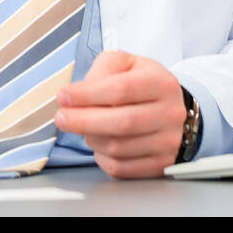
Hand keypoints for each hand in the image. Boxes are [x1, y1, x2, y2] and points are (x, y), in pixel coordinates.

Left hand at [54, 50, 186, 178]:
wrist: (169, 108)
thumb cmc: (142, 84)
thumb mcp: (125, 64)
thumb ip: (103, 70)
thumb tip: (77, 94)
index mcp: (162, 83)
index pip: (122, 89)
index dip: (88, 95)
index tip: (64, 96)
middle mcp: (170, 113)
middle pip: (122, 122)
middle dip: (83, 121)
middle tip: (61, 117)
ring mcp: (168, 142)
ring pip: (118, 148)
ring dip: (91, 138)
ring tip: (84, 127)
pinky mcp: (160, 164)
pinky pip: (120, 168)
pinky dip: (101, 157)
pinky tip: (99, 143)